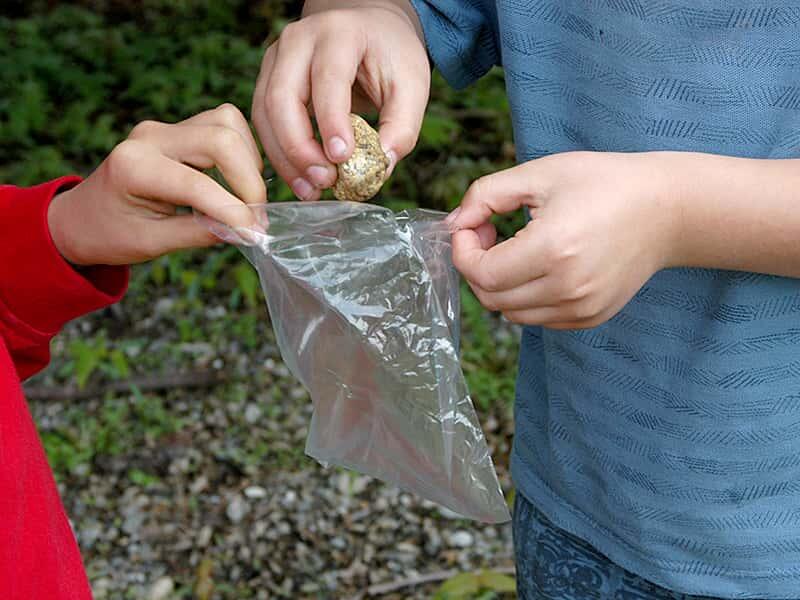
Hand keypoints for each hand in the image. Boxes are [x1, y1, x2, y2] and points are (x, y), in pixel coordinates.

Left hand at [48, 104, 265, 265]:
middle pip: (222, 139)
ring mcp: (165, 128)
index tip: (255, 235)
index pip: (199, 184)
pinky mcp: (178, 128)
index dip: (235, 212)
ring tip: (246, 199)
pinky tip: (236, 183)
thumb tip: (246, 230)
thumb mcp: (151, 243)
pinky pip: (225, 125)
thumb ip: (200, 234)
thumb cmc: (110, 234)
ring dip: (248, 163)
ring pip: (228, 124)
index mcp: (134, 167)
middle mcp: (150, 136)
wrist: (81, 217)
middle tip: (256, 219)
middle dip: (250, 182)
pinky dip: (242, 153)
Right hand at [251, 0, 429, 199]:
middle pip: (282, 97)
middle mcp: (299, 41)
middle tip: (325, 181)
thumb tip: (381, 167)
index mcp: (339, 33)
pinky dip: (280, 156)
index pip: (328, 79)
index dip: (331, 121)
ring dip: (286, 158)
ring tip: (312, 189)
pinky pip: (264, 123)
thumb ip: (402, 126)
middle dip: (300, 147)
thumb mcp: (411, 84)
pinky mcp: (268, 81)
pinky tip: (302, 179)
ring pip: (265, 114)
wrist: (368, 31)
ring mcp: (276, 59)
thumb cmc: (389, 55)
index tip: (342, 158)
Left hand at [448, 151, 678, 328]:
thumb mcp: (541, 174)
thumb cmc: (605, 183)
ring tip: (517, 249)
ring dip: (500, 284)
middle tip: (491, 233)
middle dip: (477, 266)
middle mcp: (568, 287)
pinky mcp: (591, 317)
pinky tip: (541, 265)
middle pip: (491, 298)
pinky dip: (526, 297)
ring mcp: (582, 308)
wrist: (668, 210)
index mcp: (553, 250)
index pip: (481, 274)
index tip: (472, 227)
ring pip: (511, 313)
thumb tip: (454, 224)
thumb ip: (486, 195)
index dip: (463, 251)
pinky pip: (538, 318)